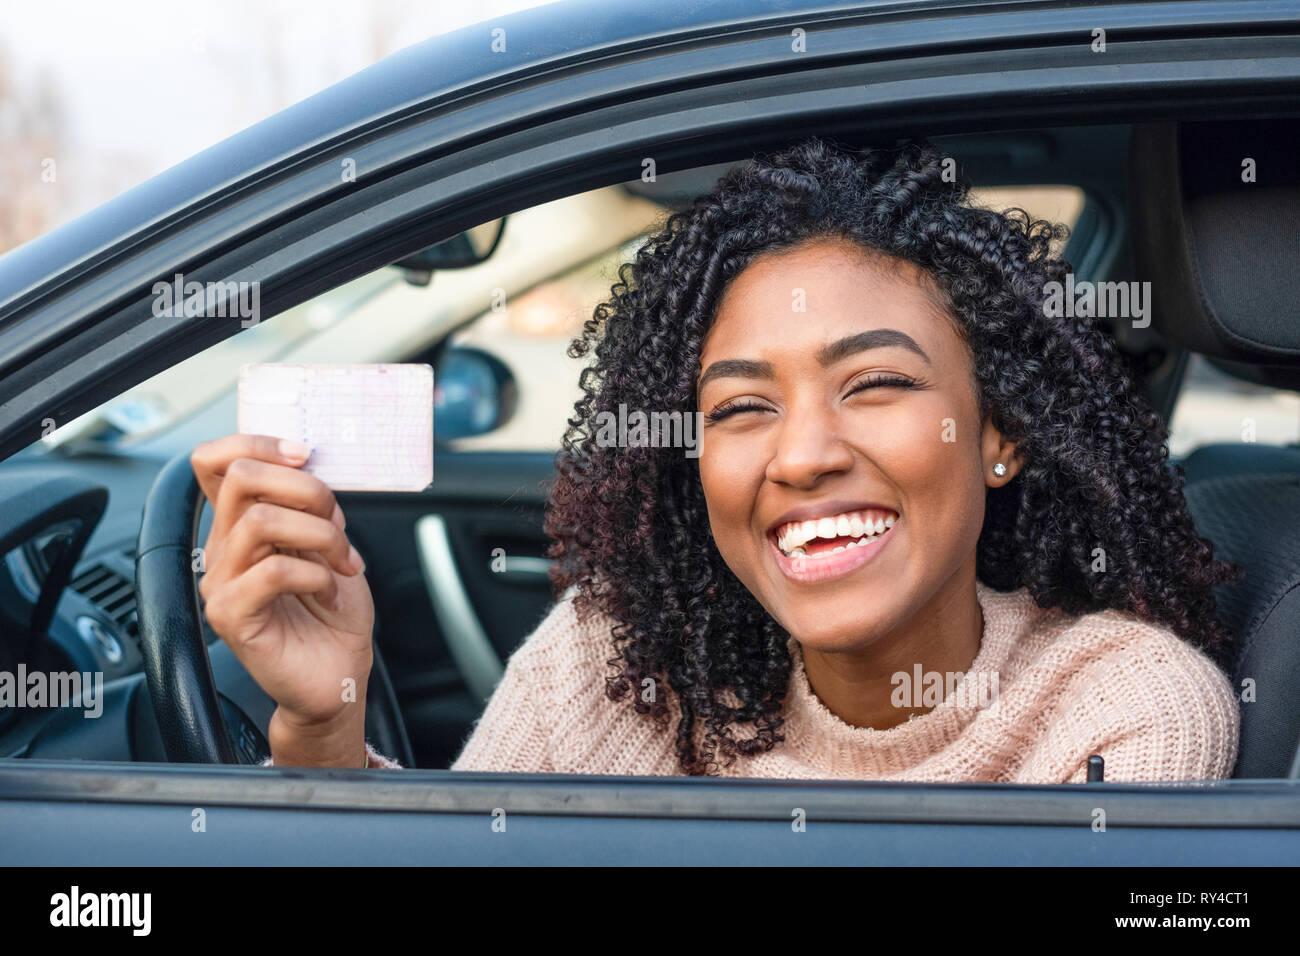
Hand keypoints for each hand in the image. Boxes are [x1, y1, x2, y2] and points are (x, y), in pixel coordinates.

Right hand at [190, 435, 374, 738]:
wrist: (337, 672)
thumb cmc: (333, 610)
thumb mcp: (328, 541)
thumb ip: (308, 504)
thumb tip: (308, 463)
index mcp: (240, 523)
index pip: (214, 460)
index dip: (256, 442)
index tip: (304, 454)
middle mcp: (223, 548)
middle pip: (243, 477)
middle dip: (307, 489)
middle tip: (337, 523)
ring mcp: (221, 581)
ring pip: (262, 521)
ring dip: (321, 536)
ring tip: (341, 563)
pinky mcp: (231, 614)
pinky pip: (274, 570)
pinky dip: (317, 574)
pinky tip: (329, 591)